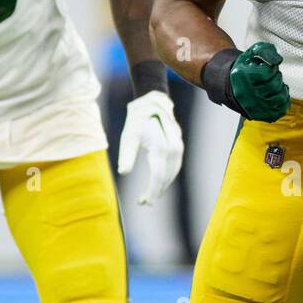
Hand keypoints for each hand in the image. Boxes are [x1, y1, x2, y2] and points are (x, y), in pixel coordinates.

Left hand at [118, 89, 183, 204]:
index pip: (158, 177)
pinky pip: (175, 166)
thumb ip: (127, 154)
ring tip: (151, 196)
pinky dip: (168, 176)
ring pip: (173, 172)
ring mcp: (178, 146)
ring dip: (163, 185)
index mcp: (161, 146)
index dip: (151, 192)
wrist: (152, 100)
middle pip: (166, 176)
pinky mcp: (179, 146)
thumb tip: (124, 172)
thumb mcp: (128, 136)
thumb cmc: (137, 119)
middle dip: (156, 191)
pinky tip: (159, 183)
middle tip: (144, 202)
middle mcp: (173, 147)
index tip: (142, 202)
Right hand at [230, 41, 290, 121]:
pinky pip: (278, 111)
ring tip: (277, 85)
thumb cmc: (244, 69)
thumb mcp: (251, 54)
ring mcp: (253, 106)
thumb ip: (265, 50)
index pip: (267, 72)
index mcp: (242, 77)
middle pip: (274, 85)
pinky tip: (279, 95)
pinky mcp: (259, 115)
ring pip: (279, 99)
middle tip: (273, 76)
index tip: (269, 68)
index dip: (272, 68)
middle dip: (277, 78)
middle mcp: (246, 93)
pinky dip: (283, 103)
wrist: (232, 85)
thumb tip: (277, 60)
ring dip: (282, 90)